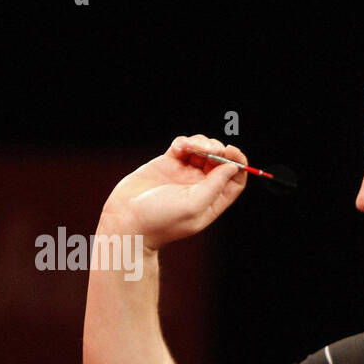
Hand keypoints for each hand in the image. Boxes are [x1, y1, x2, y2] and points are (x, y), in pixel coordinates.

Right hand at [99, 134, 248, 248]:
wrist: (126, 221)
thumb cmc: (160, 220)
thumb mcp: (193, 205)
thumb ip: (215, 185)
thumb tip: (233, 167)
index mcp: (212, 201)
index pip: (235, 180)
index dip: (237, 163)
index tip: (232, 151)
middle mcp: (201, 187)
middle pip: (220, 162)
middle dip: (218, 150)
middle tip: (208, 149)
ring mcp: (183, 175)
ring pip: (203, 150)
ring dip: (201, 142)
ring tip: (190, 147)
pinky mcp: (167, 164)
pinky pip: (183, 146)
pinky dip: (184, 142)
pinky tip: (178, 148)